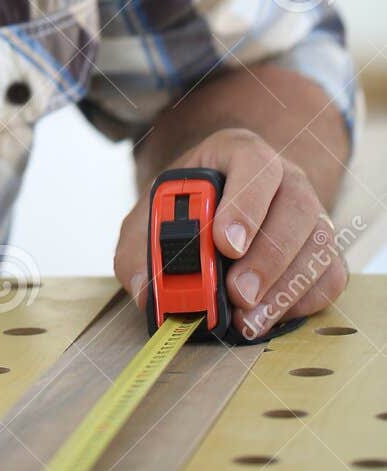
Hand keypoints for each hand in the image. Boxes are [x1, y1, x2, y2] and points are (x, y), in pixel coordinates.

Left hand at [113, 127, 347, 339]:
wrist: (210, 210)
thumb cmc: (182, 211)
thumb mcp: (148, 220)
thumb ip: (139, 251)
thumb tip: (146, 290)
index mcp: (238, 153)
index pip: (255, 163)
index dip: (245, 204)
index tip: (225, 245)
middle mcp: (284, 176)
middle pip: (296, 207)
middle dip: (267, 257)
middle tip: (238, 294)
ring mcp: (310, 211)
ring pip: (319, 244)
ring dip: (285, 288)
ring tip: (248, 318)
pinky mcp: (323, 250)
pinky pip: (330, 275)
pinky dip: (302, 301)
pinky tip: (269, 315)